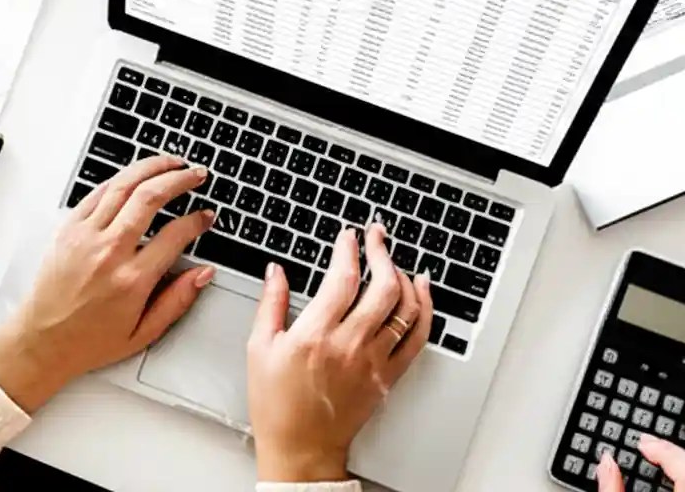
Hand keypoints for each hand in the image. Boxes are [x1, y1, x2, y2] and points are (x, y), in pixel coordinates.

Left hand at [0, 155, 214, 412]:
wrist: (41, 342)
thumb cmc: (89, 341)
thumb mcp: (143, 333)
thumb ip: (177, 301)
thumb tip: (203, 274)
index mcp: (131, 280)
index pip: (175, 235)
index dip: (197, 221)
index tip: (206, 216)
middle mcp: (108, 253)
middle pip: (150, 198)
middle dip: (180, 179)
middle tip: (196, 175)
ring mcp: (85, 237)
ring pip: (123, 186)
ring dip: (151, 168)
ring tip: (171, 162)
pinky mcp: (68, 230)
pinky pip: (97, 193)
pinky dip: (120, 179)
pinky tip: (135, 175)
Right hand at [247, 223, 433, 481]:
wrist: (301, 448)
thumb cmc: (277, 404)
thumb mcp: (260, 349)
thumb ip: (271, 304)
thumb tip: (277, 271)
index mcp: (315, 335)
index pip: (343, 277)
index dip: (350, 248)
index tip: (349, 236)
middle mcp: (349, 345)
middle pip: (383, 285)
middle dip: (382, 251)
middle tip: (377, 235)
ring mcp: (374, 361)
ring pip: (405, 308)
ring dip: (405, 276)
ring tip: (394, 261)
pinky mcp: (389, 376)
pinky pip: (418, 336)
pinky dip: (424, 308)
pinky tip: (420, 290)